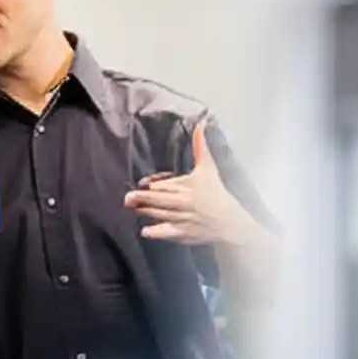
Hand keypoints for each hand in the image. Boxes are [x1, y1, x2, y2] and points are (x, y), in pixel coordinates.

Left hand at [123, 122, 256, 245]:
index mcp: (185, 186)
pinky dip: (154, 232)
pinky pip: (164, 233)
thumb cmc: (216, 194)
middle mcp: (181, 202)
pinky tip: (146, 230)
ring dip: (144, 211)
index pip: (163, 185)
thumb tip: (201, 125)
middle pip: (156, 200)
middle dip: (140, 198)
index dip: (151, 186)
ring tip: (134, 207)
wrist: (229, 221)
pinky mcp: (182, 233)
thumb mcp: (208, 168)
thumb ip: (200, 147)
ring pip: (156, 214)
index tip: (143, 184)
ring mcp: (181, 219)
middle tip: (128, 198)